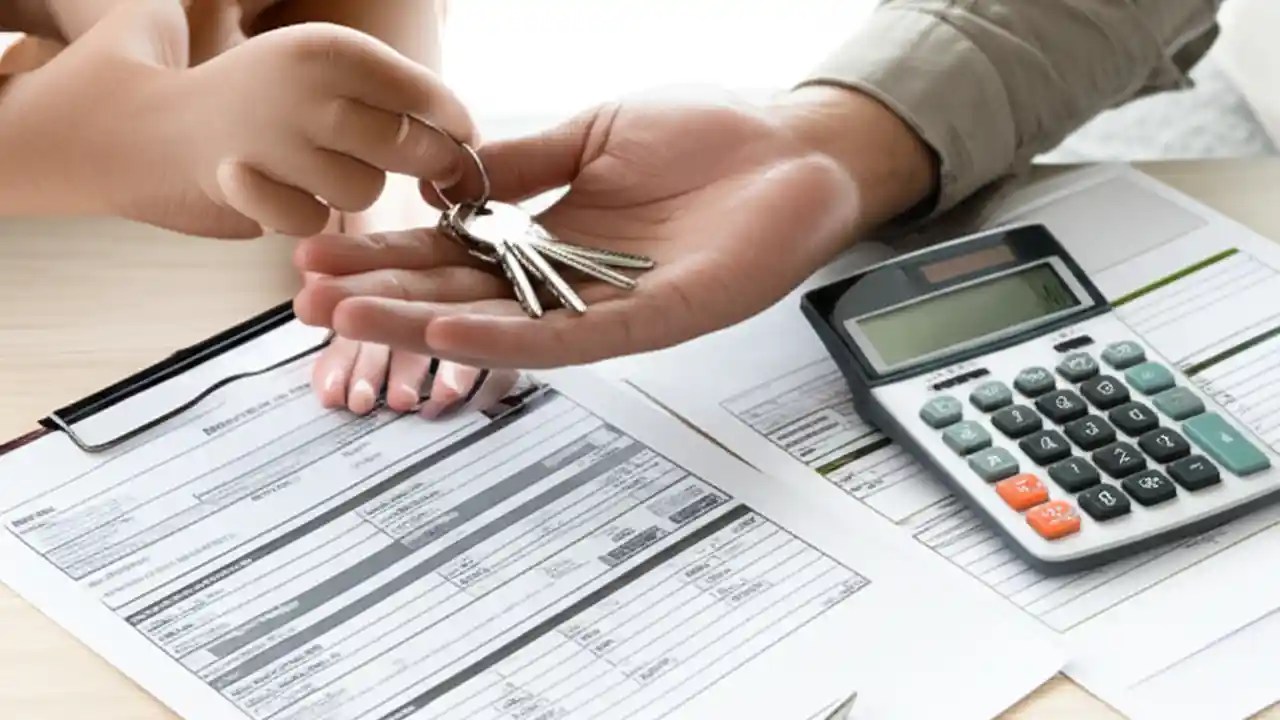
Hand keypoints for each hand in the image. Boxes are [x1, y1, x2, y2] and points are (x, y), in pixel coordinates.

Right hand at [0, 0, 474, 237]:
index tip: (466, 142)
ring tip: (318, 167)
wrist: (145, 123)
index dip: (456, 126)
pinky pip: (317, 218)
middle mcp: (309, 89)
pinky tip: (279, 188)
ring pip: (366, 188)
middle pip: (411, 147)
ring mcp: (279, 142)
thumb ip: (387, 90)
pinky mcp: (252, 190)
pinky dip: (304, 211)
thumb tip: (463, 132)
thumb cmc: (255, 94)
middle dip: (426, 165)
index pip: (427, 95)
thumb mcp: (320, 66)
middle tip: (431, 175)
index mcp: (330, 48)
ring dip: (353, 186)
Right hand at [291, 86, 935, 367]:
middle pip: (463, 295)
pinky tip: (447, 332)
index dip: (388, 254)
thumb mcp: (594, 134)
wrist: (795, 144)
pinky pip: (570, 336)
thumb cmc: (710, 136)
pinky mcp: (652, 317)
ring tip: (347, 319)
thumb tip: (449, 178)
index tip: (322, 252)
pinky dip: (506, 338)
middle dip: (383, 296)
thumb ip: (525, 166)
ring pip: (503, 325)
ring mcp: (608, 303)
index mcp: (553, 234)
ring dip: (422, 323)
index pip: (455, 253)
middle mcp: (571, 278)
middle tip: (307, 298)